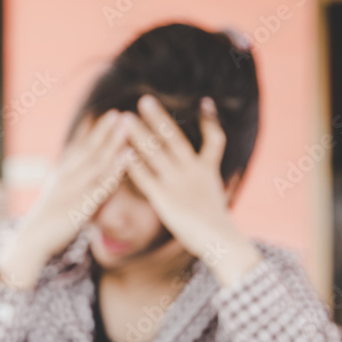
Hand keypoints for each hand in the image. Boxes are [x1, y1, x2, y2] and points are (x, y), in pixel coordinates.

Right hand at [0, 109, 130, 289]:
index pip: (77, 147)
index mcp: (61, 174)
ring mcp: (74, 190)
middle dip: (104, 130)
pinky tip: (128, 157)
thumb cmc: (47, 221)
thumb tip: (77, 176)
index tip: (104, 114)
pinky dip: (116, 169)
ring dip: (113, 142)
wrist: (32, 241)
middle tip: (118, 112)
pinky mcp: (82, 205)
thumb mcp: (56, 196)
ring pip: (97, 161)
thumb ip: (68, 184)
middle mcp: (67, 177)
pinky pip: (103, 184)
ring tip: (127, 126)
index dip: (90, 130)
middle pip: (88, 149)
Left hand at [120, 95, 261, 286]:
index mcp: (207, 170)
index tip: (205, 101)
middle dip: (159, 118)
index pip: (214, 139)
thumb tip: (218, 181)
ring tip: (124, 119)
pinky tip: (121, 153)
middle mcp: (192, 171)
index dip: (210, 120)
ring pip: (155, 152)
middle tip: (143, 100)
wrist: (220, 241)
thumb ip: (213, 184)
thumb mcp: (218, 198)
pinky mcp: (164, 198)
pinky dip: (133, 164)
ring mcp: (177, 183)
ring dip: (139, 134)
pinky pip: (145, 177)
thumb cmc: (217, 228)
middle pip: (174, 138)